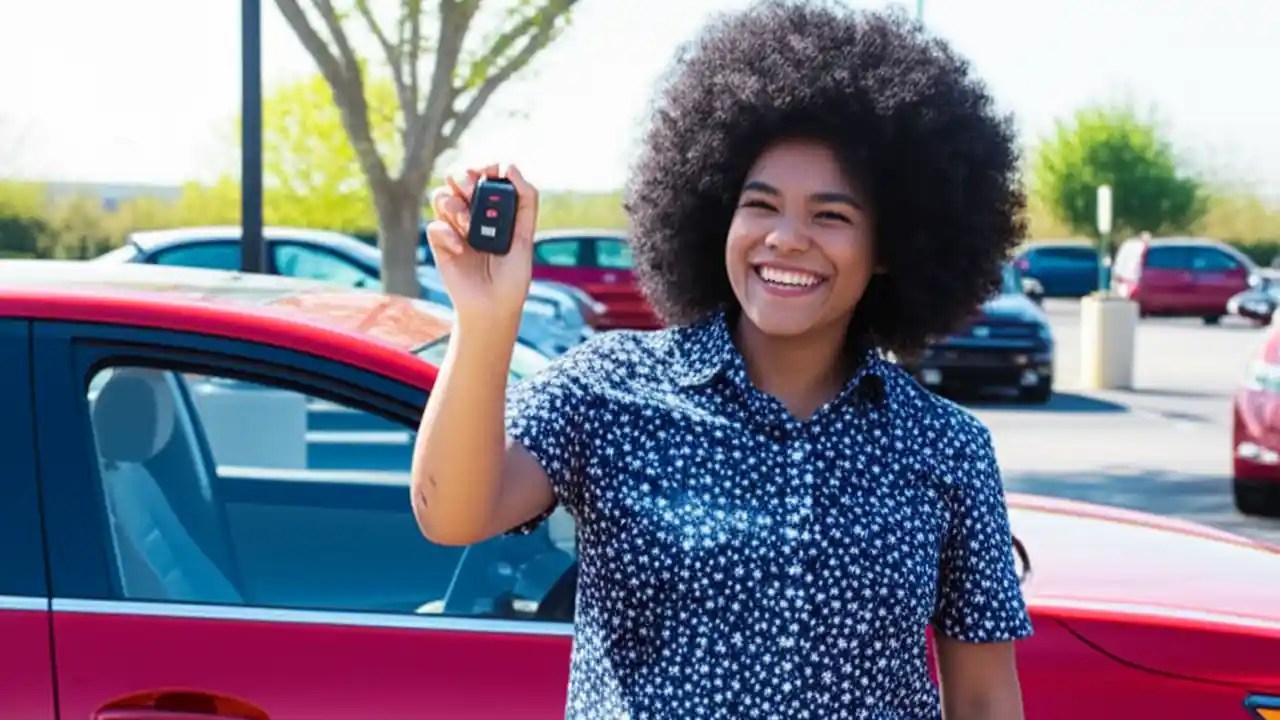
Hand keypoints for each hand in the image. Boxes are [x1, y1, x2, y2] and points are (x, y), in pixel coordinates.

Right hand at [425, 162, 538, 324]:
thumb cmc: (512, 276)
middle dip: (463, 177)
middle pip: (458, 176)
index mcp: (496, 209)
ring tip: (468, 227)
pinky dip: (447, 233)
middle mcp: (473, 213)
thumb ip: (525, 201)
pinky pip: (434, 225)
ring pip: (441, 195)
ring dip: (455, 206)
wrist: (494, 308)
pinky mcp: (441, 244)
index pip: (485, 174)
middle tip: (472, 191)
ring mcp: (455, 227)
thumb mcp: (526, 237)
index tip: (489, 171)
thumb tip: (510, 167)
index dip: (485, 167)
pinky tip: (461, 249)